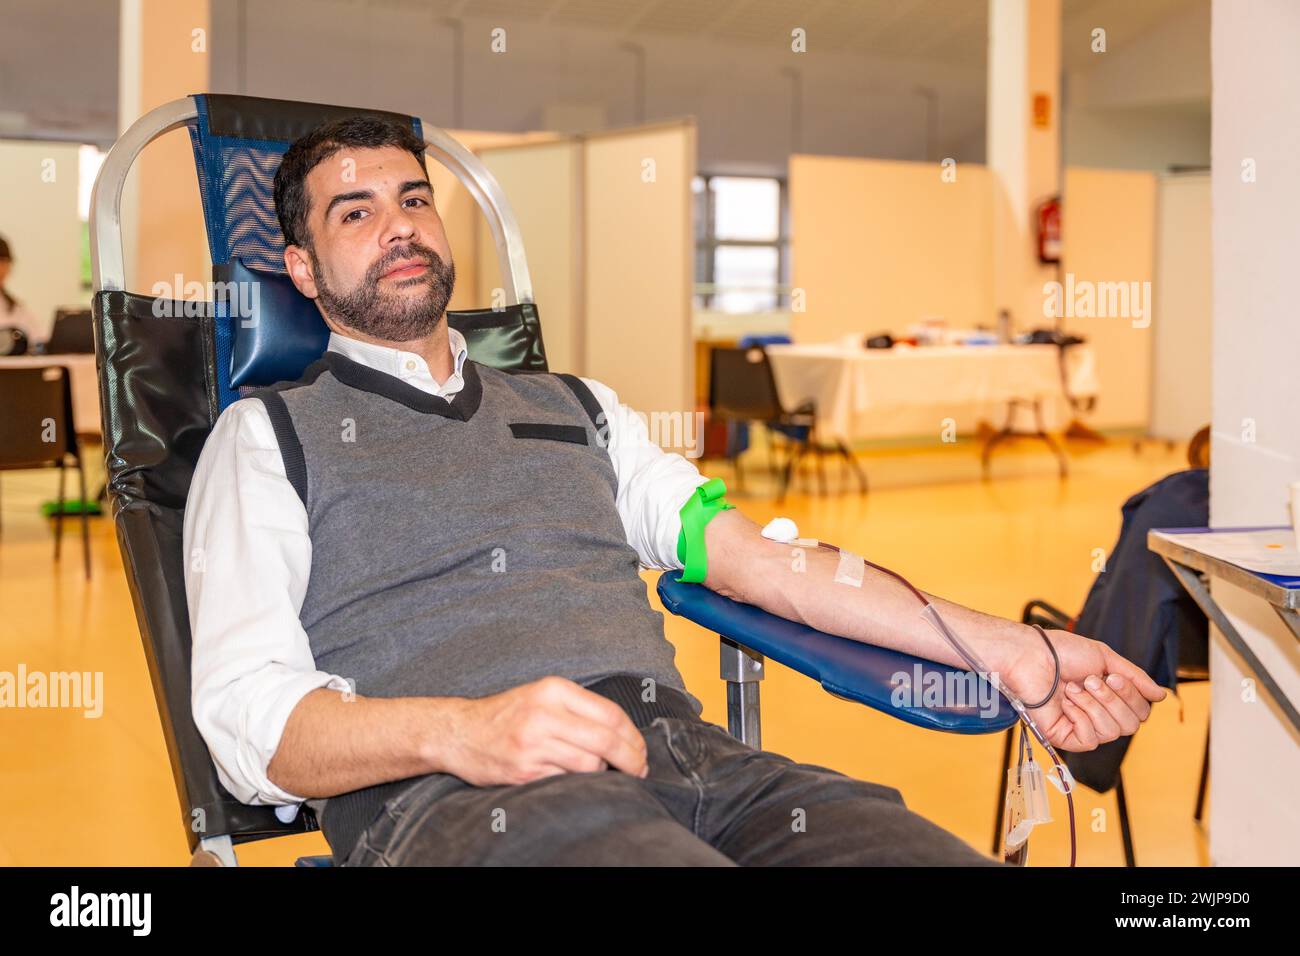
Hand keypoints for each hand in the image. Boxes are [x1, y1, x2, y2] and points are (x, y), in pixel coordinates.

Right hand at [441, 676, 648, 785]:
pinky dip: (579, 782)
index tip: (640, 750)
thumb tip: (623, 733)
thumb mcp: (541, 695)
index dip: (633, 736)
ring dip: (604, 773)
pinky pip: (566, 780)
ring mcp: (533, 744)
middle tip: (639, 769)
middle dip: (631, 759)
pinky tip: (579, 780)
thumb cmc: (506, 715)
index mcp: (553, 690)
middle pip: (606, 741)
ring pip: (590, 764)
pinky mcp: (524, 771)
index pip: (610, 714)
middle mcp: (544, 714)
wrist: (458, 733)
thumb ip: (578, 707)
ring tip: (605, 773)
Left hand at [1000, 628, 1167, 751]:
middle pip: (1131, 725)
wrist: (1030, 656)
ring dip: (1094, 705)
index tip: (1113, 675)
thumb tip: (1161, 696)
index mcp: (1108, 697)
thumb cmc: (1060, 653)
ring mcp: (1080, 726)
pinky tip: (1066, 702)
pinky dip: (1080, 717)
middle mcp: (1097, 714)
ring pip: (1112, 732)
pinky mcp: (1064, 736)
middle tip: (1090, 680)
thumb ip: (1135, 678)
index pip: (1141, 711)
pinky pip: (1090, 740)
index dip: (1132, 695)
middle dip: (1113, 700)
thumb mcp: (1105, 658)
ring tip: (1073, 688)